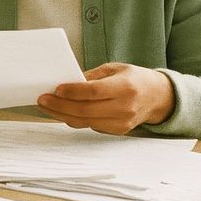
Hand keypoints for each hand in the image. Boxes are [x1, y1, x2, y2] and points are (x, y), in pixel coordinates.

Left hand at [36, 62, 174, 134]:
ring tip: (47, 106)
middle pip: (86, 110)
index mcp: (125, 87)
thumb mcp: (114, 69)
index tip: (55, 89)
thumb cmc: (133, 78)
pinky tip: (62, 112)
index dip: (73, 92)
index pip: (94, 92)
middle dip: (60, 106)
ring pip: (85, 122)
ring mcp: (122, 122)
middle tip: (43, 99)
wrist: (158, 97)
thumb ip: (92, 76)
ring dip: (62, 115)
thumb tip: (66, 81)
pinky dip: (74, 119)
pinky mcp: (118, 131)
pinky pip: (91, 126)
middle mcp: (125, 107)